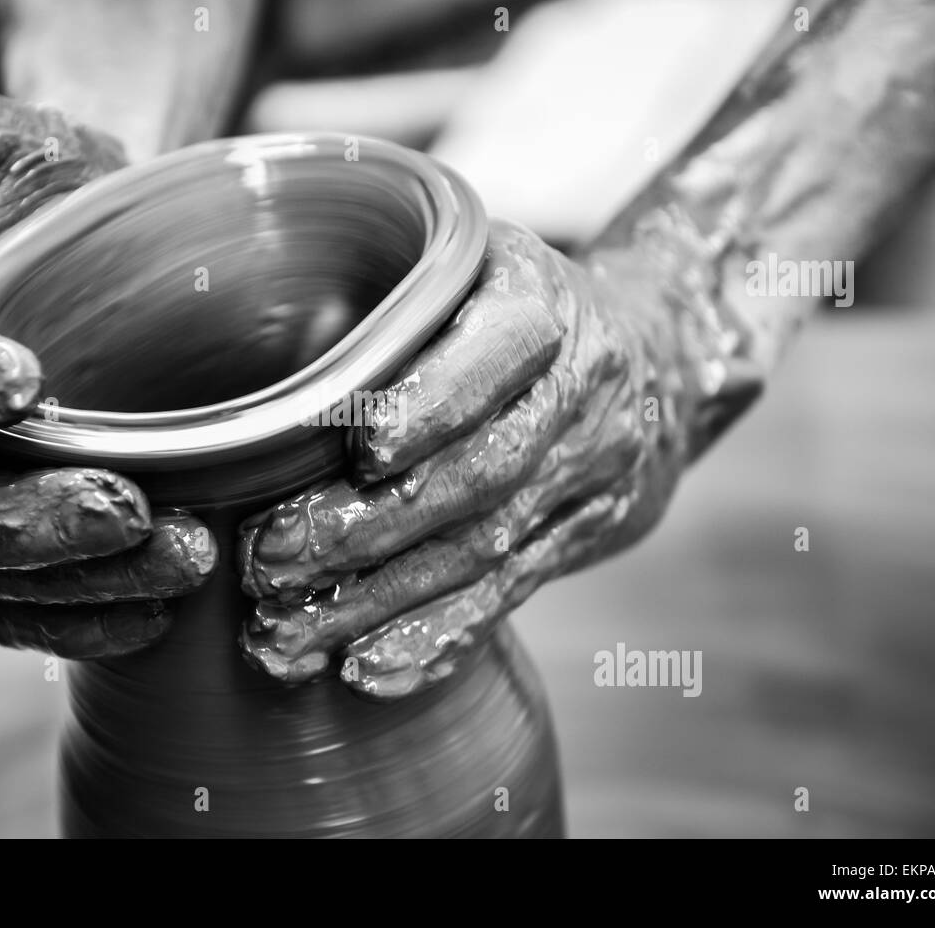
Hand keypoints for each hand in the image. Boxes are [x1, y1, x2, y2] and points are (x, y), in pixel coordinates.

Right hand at [0, 80, 217, 658]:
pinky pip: (35, 614)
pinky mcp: (25, 552)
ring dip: (83, 576)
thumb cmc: (41, 189)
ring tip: (185, 553)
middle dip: (19, 519)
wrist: (127, 246)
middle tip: (127, 507)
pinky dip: (94, 620)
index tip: (25, 381)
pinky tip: (163, 606)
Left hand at [239, 213, 758, 698]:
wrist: (664, 354)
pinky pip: (510, 591)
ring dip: (381, 600)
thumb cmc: (520, 303)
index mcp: (545, 301)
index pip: (496, 356)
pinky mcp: (586, 534)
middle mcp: (584, 388)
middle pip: (479, 471)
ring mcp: (594, 470)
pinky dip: (438, 636)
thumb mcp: (476, 263)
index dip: (432, 406)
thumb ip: (404, 306)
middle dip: (368, 527)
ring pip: (484, 545)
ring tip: (289, 633)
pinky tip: (369, 670)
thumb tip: (278, 377)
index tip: (361, 453)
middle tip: (270, 563)